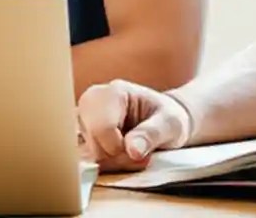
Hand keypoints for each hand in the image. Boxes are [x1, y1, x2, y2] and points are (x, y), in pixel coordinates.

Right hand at [77, 79, 191, 171]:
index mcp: (114, 92)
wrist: (164, 120)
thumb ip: (151, 134)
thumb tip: (132, 150)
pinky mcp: (85, 134)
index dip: (120, 148)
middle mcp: (93, 103)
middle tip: (139, 153)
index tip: (140, 149)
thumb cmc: (167, 117)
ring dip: (114, 161)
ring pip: (91, 154)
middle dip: (118, 157)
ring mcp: (85, 119)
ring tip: (133, 152)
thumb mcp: (170, 124)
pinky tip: (121, 153)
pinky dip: (108, 162)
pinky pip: (90, 158)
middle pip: (94, 144)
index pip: (102, 128)